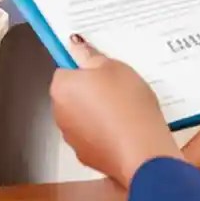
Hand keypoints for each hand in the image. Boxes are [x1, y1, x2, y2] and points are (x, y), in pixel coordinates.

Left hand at [50, 35, 181, 188]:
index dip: (85, 67)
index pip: (65, 69)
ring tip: (124, 109)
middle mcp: (59, 113)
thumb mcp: (113, 67)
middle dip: (90, 90)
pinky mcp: (86, 155)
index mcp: (61, 87)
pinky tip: (124, 129)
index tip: (103, 69)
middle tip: (117, 87)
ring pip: (82, 116)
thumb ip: (90, 55)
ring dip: (97, 111)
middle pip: (72, 93)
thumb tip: (75, 45)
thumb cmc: (126, 103)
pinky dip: (104, 132)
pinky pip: (93, 136)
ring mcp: (71, 137)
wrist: (141, 150)